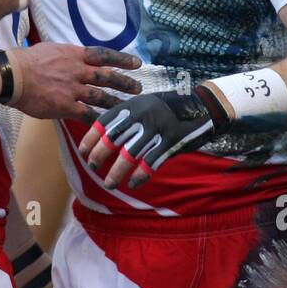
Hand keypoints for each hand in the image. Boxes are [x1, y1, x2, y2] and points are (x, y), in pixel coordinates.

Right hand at [10, 44, 141, 122]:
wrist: (12, 75)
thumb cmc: (26, 61)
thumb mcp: (51, 49)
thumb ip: (67, 55)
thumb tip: (76, 57)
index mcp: (74, 54)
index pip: (104, 55)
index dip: (122, 59)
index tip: (137, 63)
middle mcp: (77, 71)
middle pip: (108, 76)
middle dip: (125, 82)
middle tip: (138, 88)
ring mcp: (72, 89)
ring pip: (101, 96)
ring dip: (117, 102)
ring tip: (129, 107)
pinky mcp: (65, 106)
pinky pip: (86, 115)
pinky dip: (98, 120)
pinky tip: (107, 125)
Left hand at [77, 87, 218, 189]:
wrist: (204, 106)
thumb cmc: (170, 107)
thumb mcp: (146, 104)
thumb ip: (128, 116)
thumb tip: (105, 133)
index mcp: (134, 105)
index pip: (105, 121)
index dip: (91, 137)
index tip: (82, 151)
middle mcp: (143, 116)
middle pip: (114, 138)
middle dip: (99, 154)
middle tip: (92, 166)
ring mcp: (158, 129)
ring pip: (130, 154)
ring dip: (117, 172)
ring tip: (109, 183)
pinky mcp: (171, 143)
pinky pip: (151, 163)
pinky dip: (140, 175)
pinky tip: (133, 184)